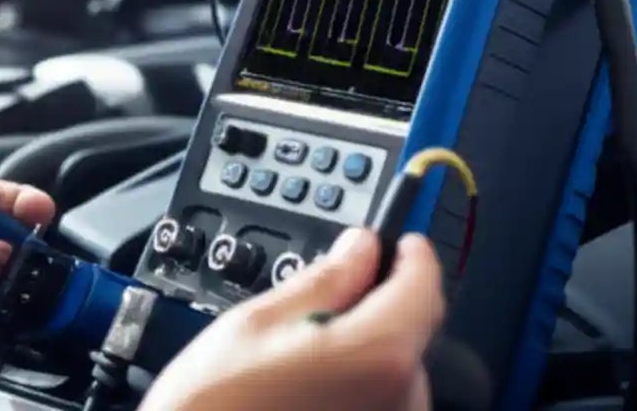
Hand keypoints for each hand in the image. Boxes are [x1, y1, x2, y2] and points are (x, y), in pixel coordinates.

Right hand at [139, 227, 444, 410]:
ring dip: (362, 351)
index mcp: (377, 354)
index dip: (411, 256)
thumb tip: (358, 249)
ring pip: (392, 369)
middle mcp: (401, 397)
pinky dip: (356, 387)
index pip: (423, 286)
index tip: (400, 241)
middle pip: (408, 329)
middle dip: (373, 307)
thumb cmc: (213, 407)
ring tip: (300, 357)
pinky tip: (308, 389)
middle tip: (322, 302)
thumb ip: (322, 279)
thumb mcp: (257, 323)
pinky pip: (380, 401)